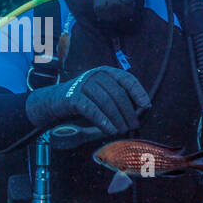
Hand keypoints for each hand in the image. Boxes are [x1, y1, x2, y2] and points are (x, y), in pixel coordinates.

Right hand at [25, 66, 150, 134]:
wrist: (56, 102)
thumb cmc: (85, 101)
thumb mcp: (103, 96)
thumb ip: (120, 99)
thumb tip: (141, 111)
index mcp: (106, 72)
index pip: (127, 79)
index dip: (138, 92)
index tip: (146, 106)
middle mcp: (96, 75)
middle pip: (118, 94)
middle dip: (128, 112)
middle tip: (133, 126)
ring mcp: (83, 84)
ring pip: (106, 102)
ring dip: (117, 119)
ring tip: (122, 131)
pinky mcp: (73, 96)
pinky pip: (92, 109)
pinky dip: (103, 121)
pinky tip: (110, 130)